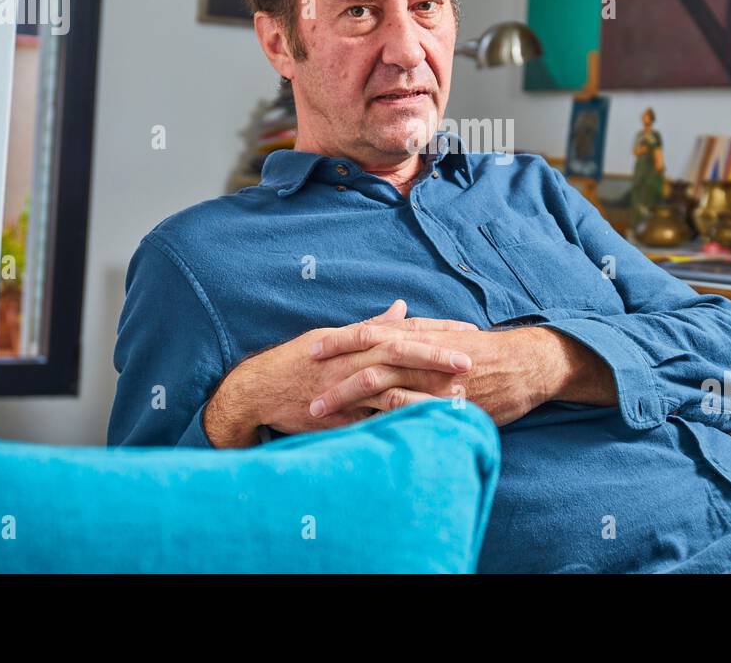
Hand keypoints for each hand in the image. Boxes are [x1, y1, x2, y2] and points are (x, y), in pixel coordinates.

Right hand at [204, 300, 476, 444]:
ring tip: (453, 393)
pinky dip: (396, 417)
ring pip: (390, 383)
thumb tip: (401, 308)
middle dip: (437, 353)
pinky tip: (421, 423)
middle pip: (402, 350)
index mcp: (358, 337)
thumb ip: (372, 324)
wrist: (259, 388)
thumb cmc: (299, 361)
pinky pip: (371, 416)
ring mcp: (347, 385)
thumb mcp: (335, 336)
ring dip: (423, 388)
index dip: (438, 330)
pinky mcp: (339, 412)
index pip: (406, 329)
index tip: (469, 332)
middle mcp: (354, 357)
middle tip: (471, 358)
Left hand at [309, 318, 604, 425]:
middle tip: (305, 390)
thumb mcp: (450, 337)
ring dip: (346, 400)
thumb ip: (421, 332)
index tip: (311, 349)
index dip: (338, 341)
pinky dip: (377, 418)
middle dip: (333, 375)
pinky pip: (404, 409)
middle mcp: (420, 352)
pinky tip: (357, 430)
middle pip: (365, 359)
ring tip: (320, 416)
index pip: (370, 333)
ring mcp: (431, 377)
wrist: (526, 362)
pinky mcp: (444, 400)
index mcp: (419, 335)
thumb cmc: (488, 352)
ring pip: (378, 385)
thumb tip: (397, 324)